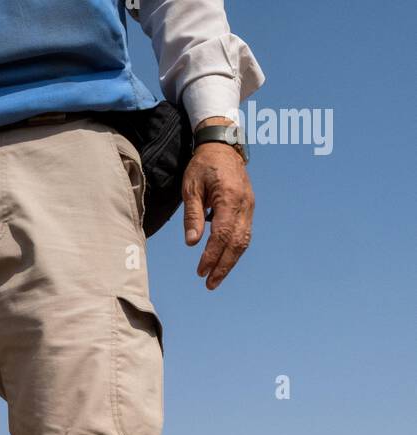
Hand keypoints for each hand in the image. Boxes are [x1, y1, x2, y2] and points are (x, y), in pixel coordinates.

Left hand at [182, 122, 254, 290]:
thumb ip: (192, 215)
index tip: (201, 271)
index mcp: (229, 197)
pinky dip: (234, 251)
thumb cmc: (203, 165)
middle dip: (223, 266)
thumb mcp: (191, 187)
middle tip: (209, 284)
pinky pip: (244, 234)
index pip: (222, 234)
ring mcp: (249, 206)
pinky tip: (223, 261)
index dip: (212, 255)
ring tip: (215, 279)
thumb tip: (192, 243)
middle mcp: (244, 204)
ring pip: (244, 241)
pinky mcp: (249, 208)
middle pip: (237, 243)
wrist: (223, 145)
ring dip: (230, 262)